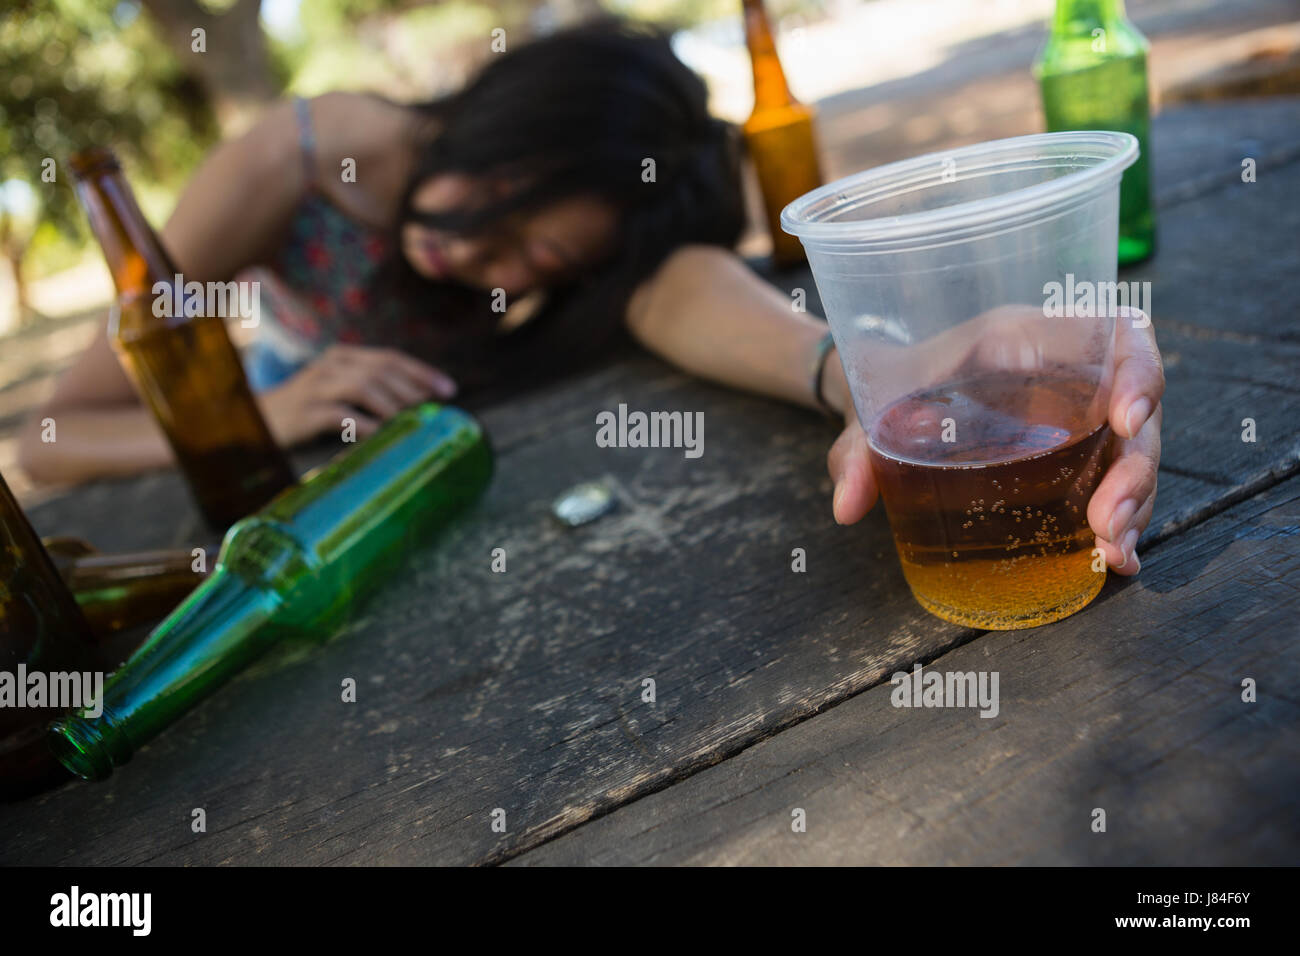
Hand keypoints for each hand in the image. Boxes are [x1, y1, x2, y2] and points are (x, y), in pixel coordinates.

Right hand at [259, 344, 456, 444]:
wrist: (255, 421)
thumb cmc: (306, 411)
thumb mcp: (339, 392)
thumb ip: (371, 392)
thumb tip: (418, 406)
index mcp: (343, 356)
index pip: (390, 358)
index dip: (422, 372)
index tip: (449, 390)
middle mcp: (331, 365)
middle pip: (381, 369)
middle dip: (414, 388)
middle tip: (434, 409)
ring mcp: (316, 386)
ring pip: (363, 386)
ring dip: (392, 405)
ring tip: (411, 422)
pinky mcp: (305, 412)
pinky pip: (341, 414)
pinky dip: (365, 425)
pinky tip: (382, 436)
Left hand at [825, 306, 1162, 575]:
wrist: (882, 400)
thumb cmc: (884, 387)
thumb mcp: (866, 413)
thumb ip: (855, 453)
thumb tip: (847, 505)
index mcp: (1022, 337)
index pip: (1112, 335)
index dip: (1138, 372)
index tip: (1126, 422)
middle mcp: (1062, 373)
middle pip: (1136, 409)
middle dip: (1134, 469)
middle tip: (1107, 527)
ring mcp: (1074, 415)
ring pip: (1133, 451)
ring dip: (1135, 503)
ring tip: (1113, 554)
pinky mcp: (1072, 454)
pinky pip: (1113, 478)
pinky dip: (1125, 518)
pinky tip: (1118, 560)